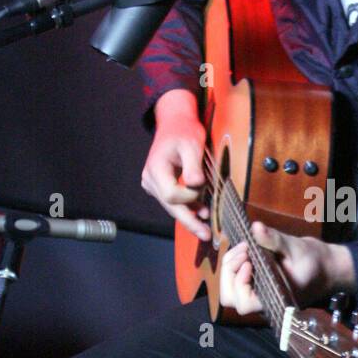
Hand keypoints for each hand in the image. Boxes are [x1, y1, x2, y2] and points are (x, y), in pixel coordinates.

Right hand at [141, 113, 211, 240]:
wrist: (175, 123)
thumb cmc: (184, 131)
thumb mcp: (192, 144)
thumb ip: (193, 165)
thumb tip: (195, 183)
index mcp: (155, 169)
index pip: (171, 195)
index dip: (189, 196)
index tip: (202, 185)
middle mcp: (150, 179)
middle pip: (170, 206)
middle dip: (189, 220)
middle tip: (206, 234)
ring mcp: (153, 184)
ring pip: (172, 206)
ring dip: (190, 214)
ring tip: (207, 225)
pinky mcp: (160, 186)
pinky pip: (174, 201)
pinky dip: (188, 206)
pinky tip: (201, 213)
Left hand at [219, 222, 354, 315]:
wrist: (327, 267)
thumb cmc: (315, 261)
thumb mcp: (297, 248)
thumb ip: (274, 240)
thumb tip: (256, 227)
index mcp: (273, 299)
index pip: (244, 303)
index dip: (239, 282)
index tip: (249, 261)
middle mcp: (262, 300)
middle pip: (230, 298)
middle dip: (230, 272)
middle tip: (243, 251)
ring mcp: (258, 293)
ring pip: (230, 289)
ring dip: (231, 266)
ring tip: (245, 248)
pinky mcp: (257, 284)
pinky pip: (236, 280)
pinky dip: (236, 263)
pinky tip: (246, 249)